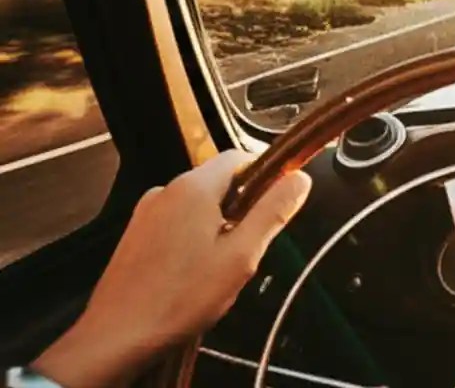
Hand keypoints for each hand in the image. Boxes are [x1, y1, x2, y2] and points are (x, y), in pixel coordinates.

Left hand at [32, 150, 311, 387]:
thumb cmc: (182, 297)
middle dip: (241, 207)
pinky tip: (192, 273)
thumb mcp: (241, 256)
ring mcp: (146, 211)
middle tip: (248, 248)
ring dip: (216, 224)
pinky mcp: (135, 234)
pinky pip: (175, 221)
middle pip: (218, 181)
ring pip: (197, 204)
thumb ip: (272, 213)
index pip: (239, 157)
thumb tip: (300, 178)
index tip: (277, 206)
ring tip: (219, 267)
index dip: (266, 175)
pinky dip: (192, 237)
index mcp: (194, 188)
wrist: (117, 336)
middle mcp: (166, 190)